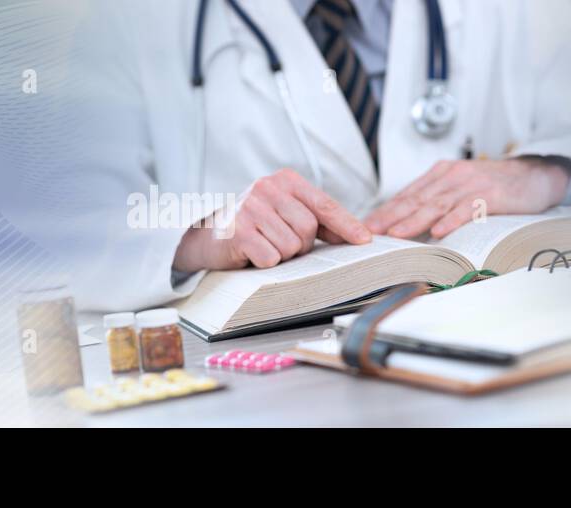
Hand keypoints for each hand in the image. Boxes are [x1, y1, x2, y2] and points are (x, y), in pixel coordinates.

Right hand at [173, 169, 371, 271]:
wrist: (206, 236)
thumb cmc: (251, 226)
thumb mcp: (283, 213)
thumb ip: (315, 219)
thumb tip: (356, 235)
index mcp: (284, 180)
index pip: (323, 204)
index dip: (346, 224)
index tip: (364, 240)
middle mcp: (267, 188)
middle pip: (308, 229)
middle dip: (300, 245)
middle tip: (279, 244)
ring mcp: (251, 208)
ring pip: (291, 246)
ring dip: (281, 255)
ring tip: (263, 246)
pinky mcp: (238, 230)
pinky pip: (271, 257)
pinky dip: (264, 263)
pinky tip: (251, 253)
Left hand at [363, 158, 569, 239]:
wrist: (535, 175)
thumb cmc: (496, 186)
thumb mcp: (461, 188)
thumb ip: (437, 202)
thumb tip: (407, 225)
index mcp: (441, 174)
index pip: (407, 194)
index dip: (385, 211)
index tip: (364, 226)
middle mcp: (452, 176)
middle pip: (416, 198)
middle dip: (390, 216)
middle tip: (369, 232)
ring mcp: (471, 184)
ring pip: (437, 203)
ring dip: (414, 220)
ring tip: (395, 234)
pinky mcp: (491, 194)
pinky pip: (468, 208)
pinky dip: (452, 220)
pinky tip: (438, 231)